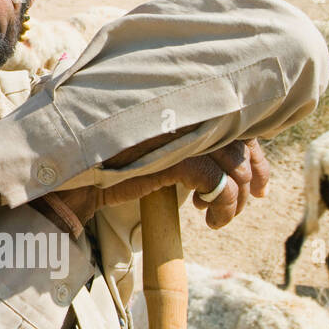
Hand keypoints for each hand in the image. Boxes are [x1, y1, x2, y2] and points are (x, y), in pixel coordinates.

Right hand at [45, 137, 268, 229]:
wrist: (71, 182)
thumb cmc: (104, 168)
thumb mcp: (151, 153)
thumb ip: (181, 146)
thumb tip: (221, 165)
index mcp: (177, 109)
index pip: (233, 122)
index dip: (252, 152)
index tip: (257, 183)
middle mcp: (181, 115)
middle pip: (240, 140)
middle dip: (254, 173)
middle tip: (256, 197)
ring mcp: (177, 134)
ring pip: (233, 165)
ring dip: (234, 198)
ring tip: (218, 218)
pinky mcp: (171, 156)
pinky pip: (217, 182)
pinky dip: (220, 204)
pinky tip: (206, 217)